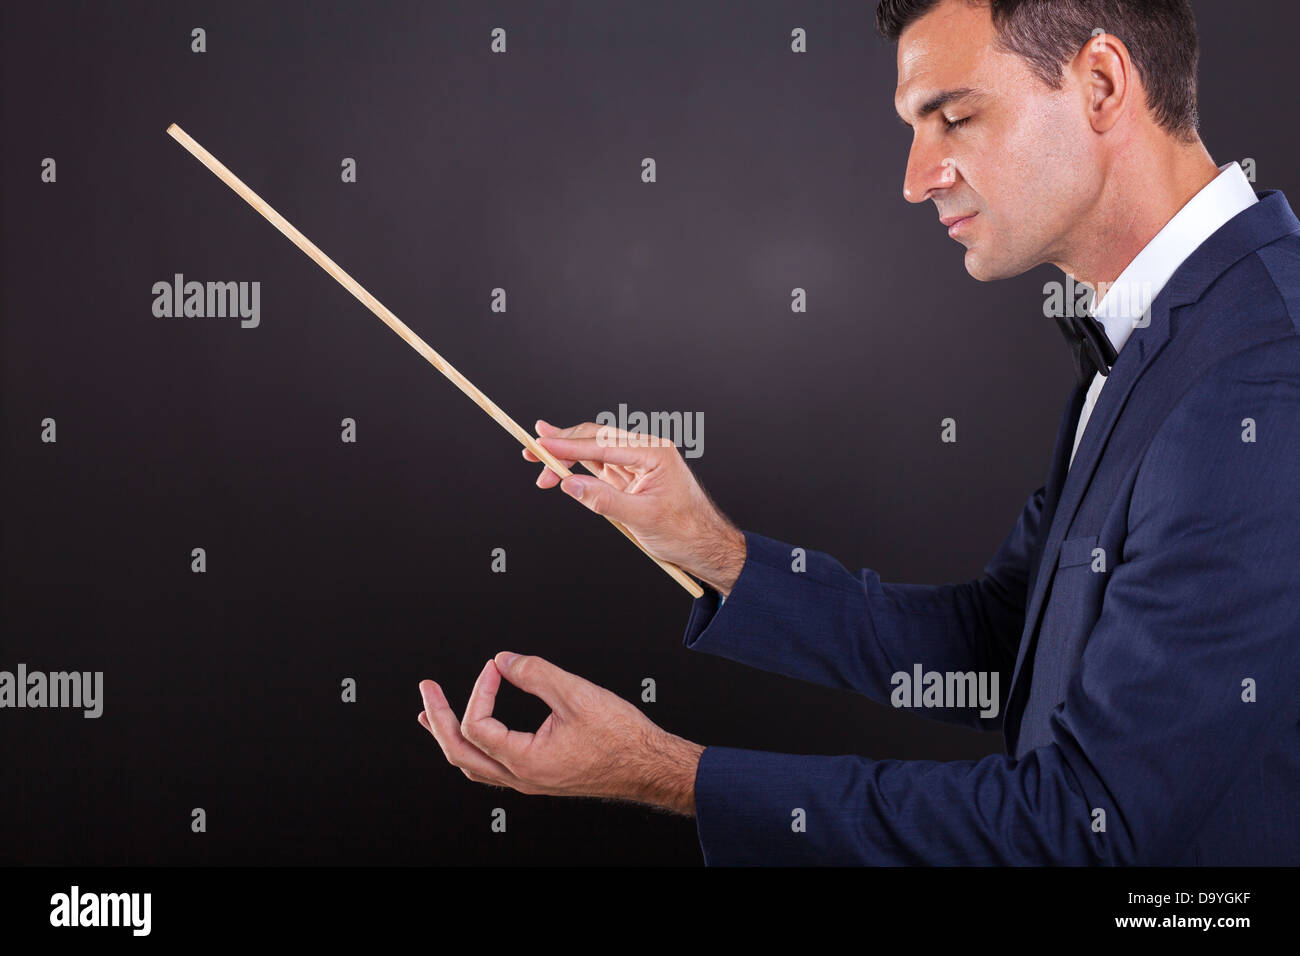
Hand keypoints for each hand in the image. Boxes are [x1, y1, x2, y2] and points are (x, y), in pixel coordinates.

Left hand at [417, 652, 703, 813]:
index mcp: (526, 761)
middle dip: (438, 720)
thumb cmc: (622, 738)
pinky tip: (475, 734)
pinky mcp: (539, 776)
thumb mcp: (577, 695)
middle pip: (460, 754)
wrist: (648, 765)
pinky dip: (473, 747)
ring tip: (431, 717)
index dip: (480, 690)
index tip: (495, 668)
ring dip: (449, 738)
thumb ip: (535, 673)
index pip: (477, 725)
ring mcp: (529, 781)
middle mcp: (522, 777)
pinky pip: (491, 767)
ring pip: (473, 765)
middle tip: (427, 692)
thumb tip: (504, 660)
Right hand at [522, 419, 746, 595]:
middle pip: (596, 438)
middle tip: (531, 450)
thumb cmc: (684, 532)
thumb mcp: (641, 518)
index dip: (568, 444)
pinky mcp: (632, 476)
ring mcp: (638, 462)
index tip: (541, 443)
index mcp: (654, 452)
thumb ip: (604, 500)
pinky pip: (600, 466)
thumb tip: (569, 483)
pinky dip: (579, 469)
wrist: (706, 546)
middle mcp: (646, 450)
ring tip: (540, 464)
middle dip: (562, 445)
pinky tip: (561, 471)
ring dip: (568, 457)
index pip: (603, 443)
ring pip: (595, 451)